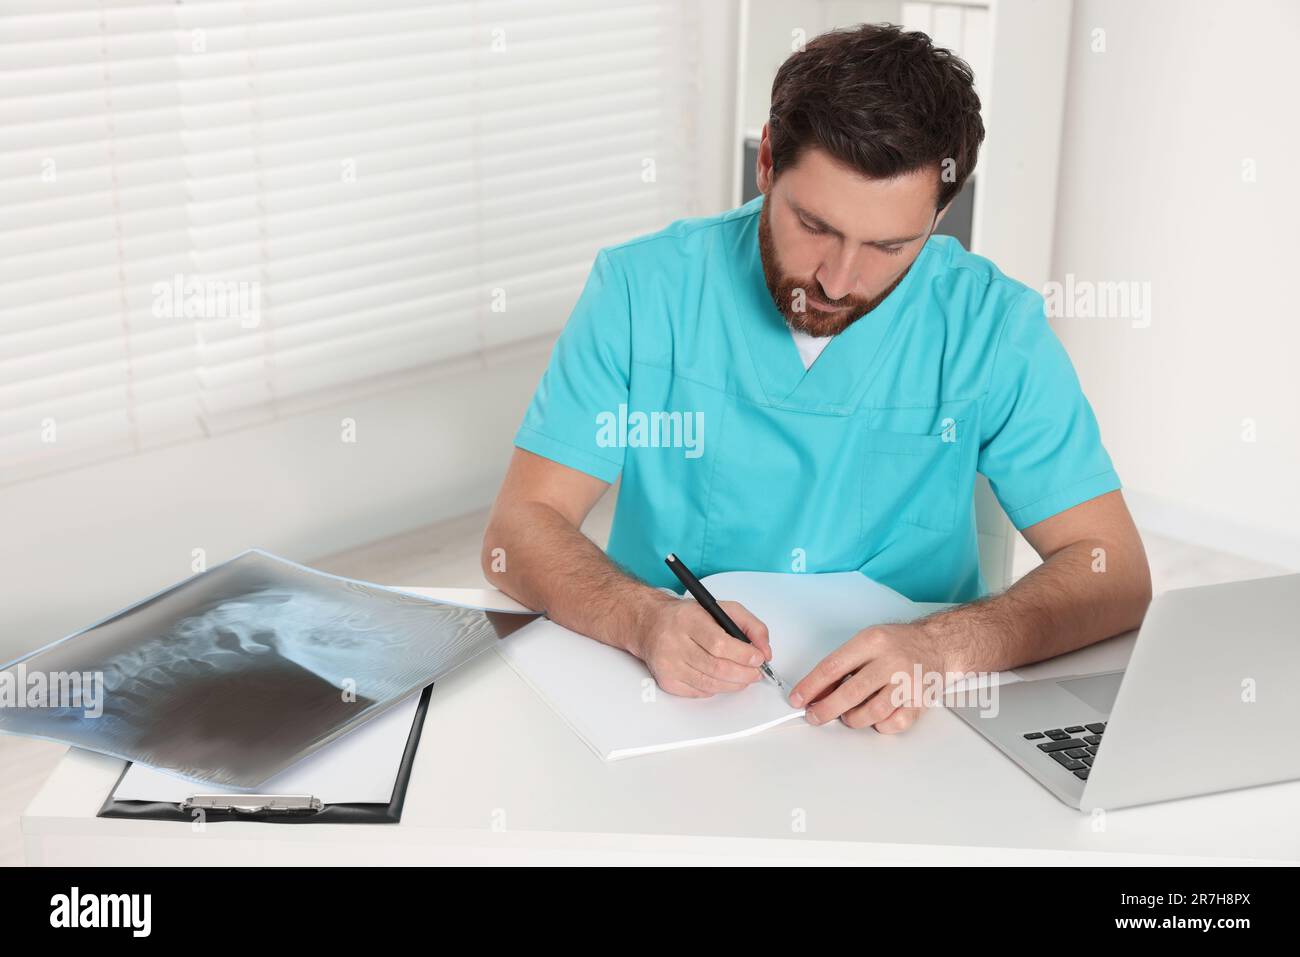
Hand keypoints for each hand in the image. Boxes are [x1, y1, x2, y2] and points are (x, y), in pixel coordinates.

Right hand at [631, 596, 772, 697]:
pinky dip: (716, 688)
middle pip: (716, 668)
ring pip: (710, 684)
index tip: (758, 658)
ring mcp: (668, 664)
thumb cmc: (687, 617)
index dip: (743, 655)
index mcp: (688, 620)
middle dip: (744, 674)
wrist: (651, 624)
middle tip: (756, 672)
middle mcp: (674, 642)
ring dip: (734, 684)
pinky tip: (720, 678)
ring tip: (744, 676)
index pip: (719, 644)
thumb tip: (764, 650)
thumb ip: (750, 625)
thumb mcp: (721, 609)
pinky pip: (700, 692)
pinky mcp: (666, 681)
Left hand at [788, 622, 945, 733]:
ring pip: (873, 711)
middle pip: (851, 692)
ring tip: (848, 716)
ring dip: (854, 719)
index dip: (811, 686)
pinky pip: (895, 723)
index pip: (833, 667)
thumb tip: (816, 691)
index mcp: (872, 642)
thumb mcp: (866, 642)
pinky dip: (880, 726)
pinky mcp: (920, 701)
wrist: (936, 644)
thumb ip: (842, 665)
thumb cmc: (897, 644)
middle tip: (815, 716)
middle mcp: (891, 661)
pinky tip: (875, 719)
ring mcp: (908, 682)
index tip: (798, 698)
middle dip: (827, 709)